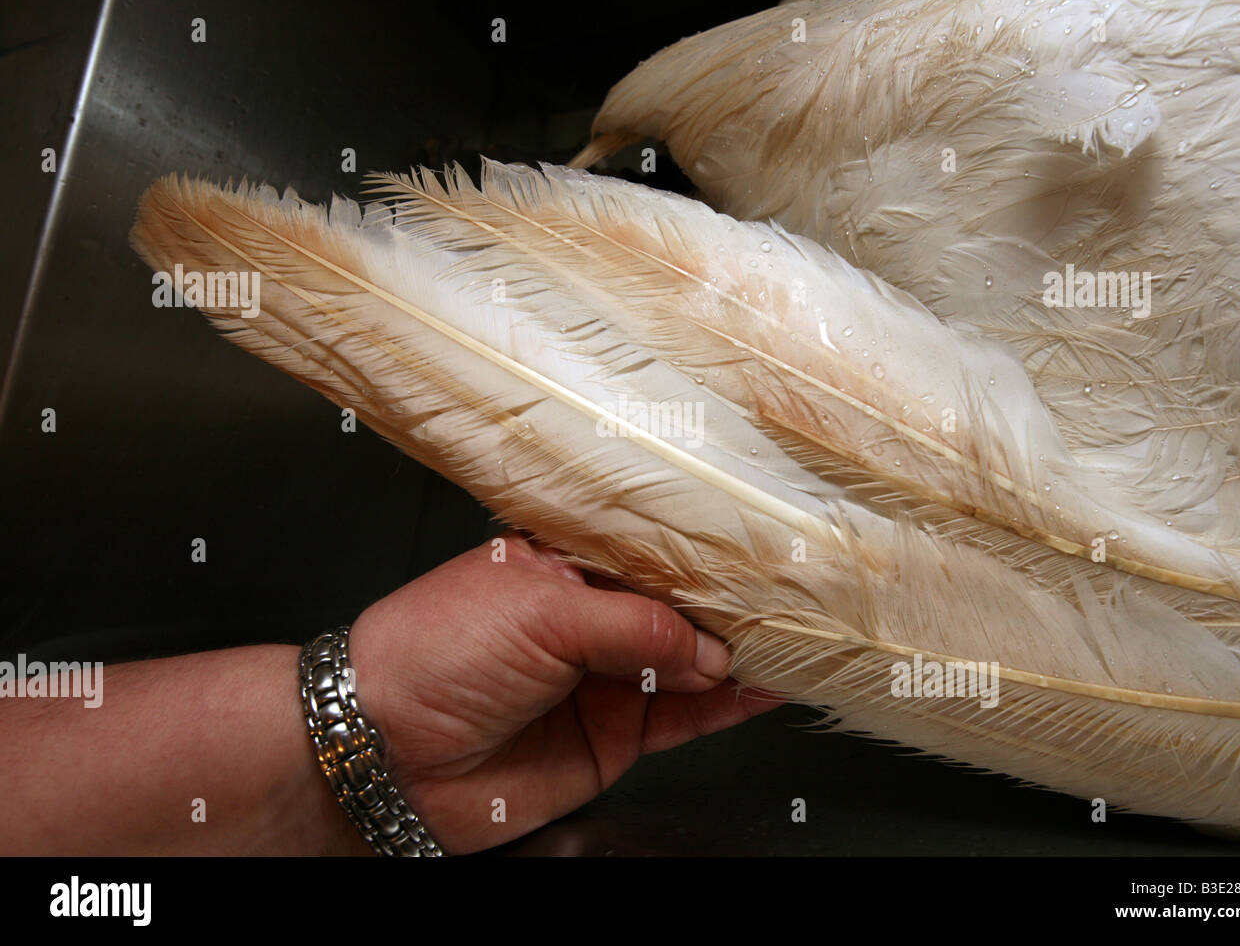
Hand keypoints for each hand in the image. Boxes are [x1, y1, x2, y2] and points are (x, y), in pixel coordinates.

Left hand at [348, 532, 777, 852]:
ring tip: (798, 638)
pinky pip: (685, 719)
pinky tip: (765, 688)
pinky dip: (729, 706)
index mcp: (565, 563)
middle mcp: (590, 617)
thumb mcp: (539, 611)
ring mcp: (605, 677)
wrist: (382, 752)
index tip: (762, 548)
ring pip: (694, 663)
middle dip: (735, 603)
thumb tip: (710, 648)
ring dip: (744, 655)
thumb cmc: (430, 652)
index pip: (653, 550)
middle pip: (683, 606)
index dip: (706, 552)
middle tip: (796, 594)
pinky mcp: (613, 735)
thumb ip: (635, 626)